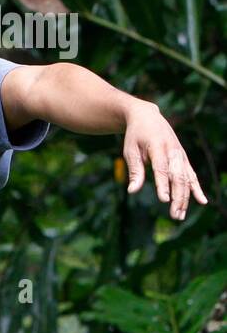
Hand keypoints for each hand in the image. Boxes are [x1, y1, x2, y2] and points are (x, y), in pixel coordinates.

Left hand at [122, 101, 207, 219]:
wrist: (148, 117)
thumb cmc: (136, 135)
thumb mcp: (130, 150)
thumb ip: (135, 170)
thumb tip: (132, 191)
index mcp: (158, 147)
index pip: (162, 169)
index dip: (163, 185)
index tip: (164, 200)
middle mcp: (173, 151)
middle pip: (178, 177)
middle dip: (177, 197)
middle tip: (174, 215)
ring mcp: (180, 155)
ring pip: (186, 179)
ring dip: (185, 197)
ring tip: (180, 214)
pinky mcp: (183, 158)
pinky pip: (191, 175)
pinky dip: (196, 188)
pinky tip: (202, 201)